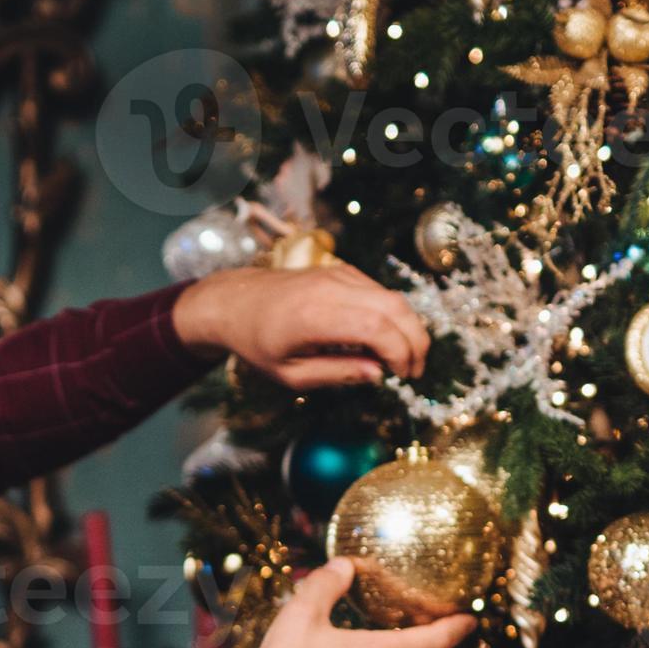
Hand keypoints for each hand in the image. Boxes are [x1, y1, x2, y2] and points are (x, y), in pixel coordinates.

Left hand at [174, 263, 428, 388]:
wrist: (234, 302)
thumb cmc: (257, 343)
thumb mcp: (291, 374)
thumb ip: (336, 374)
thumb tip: (378, 374)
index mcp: (315, 316)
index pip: (377, 327)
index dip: (400, 353)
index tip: (401, 376)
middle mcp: (331, 288)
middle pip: (395, 307)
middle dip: (415, 341)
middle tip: (414, 371)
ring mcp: (338, 275)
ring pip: (393, 296)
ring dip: (407, 328)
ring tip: (404, 359)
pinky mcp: (342, 271)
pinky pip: (380, 290)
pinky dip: (392, 315)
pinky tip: (385, 339)